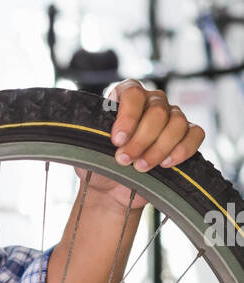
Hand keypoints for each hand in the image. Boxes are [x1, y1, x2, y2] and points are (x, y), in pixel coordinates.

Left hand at [74, 79, 204, 211]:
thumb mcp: (86, 150)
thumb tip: (96, 132)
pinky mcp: (185, 136)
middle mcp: (151, 101)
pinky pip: (195, 134)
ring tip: (141, 167)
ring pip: (177, 123)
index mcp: (125, 96)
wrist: (110, 189)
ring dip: (159, 148)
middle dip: (141, 140)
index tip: (117, 141)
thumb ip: (91, 136)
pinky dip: (183, 149)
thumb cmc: (98, 165)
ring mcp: (171, 116)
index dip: (128, 117)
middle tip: (125, 160)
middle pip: (157, 111)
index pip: (133, 93)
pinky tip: (166, 164)